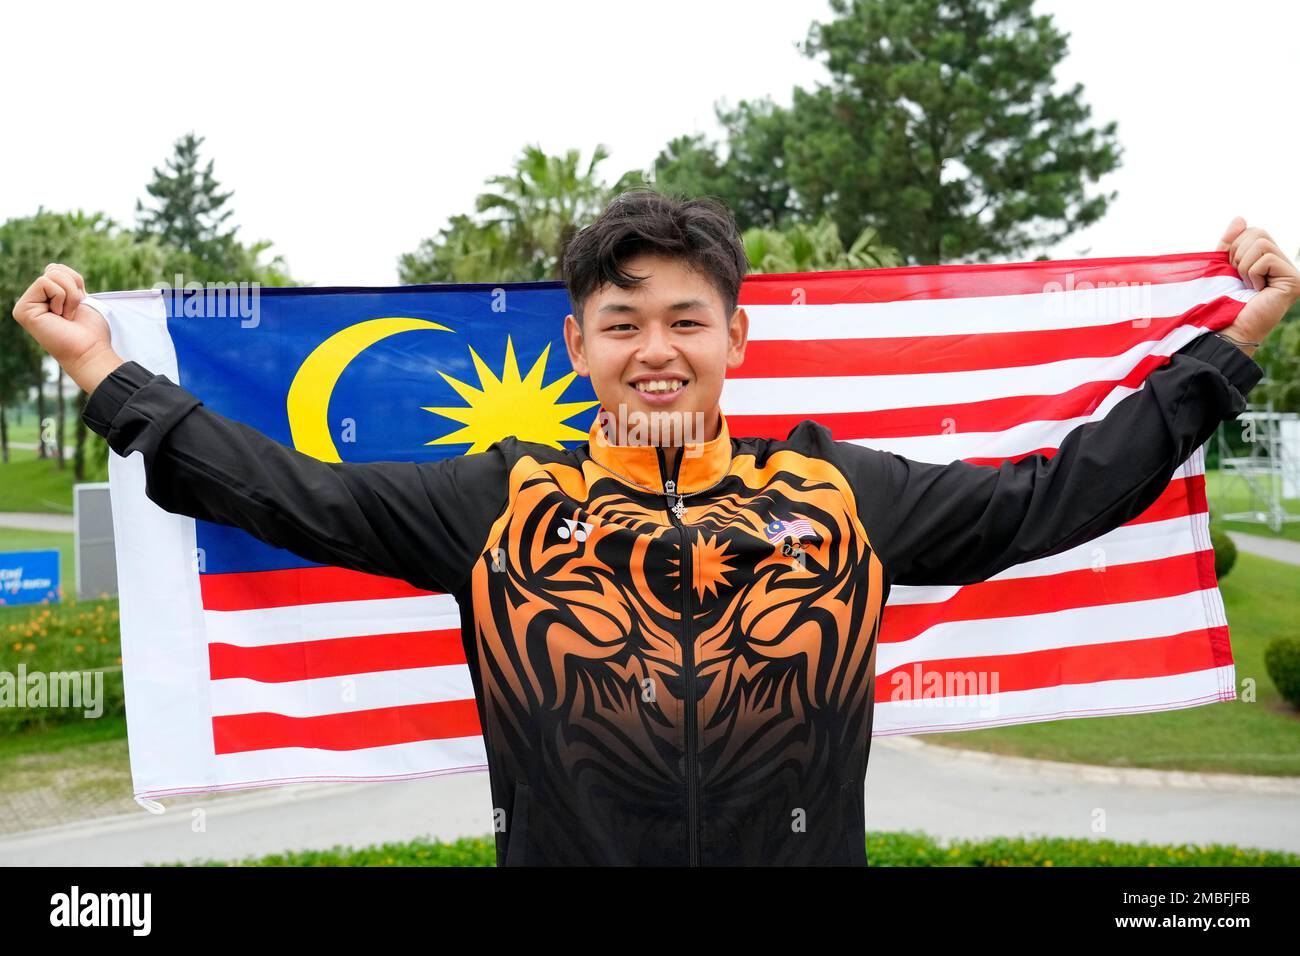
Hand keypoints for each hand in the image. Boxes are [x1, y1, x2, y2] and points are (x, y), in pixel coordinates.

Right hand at [10, 263, 122, 392]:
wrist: (90, 351)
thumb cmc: (90, 330)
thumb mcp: (79, 296)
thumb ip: (64, 281)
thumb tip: (52, 266)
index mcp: (45, 297)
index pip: (56, 268)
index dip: (76, 281)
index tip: (79, 303)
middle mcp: (33, 300)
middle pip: (53, 268)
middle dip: (73, 286)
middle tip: (73, 311)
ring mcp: (25, 305)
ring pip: (51, 273)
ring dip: (70, 294)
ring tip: (67, 315)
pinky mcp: (22, 309)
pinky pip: (45, 282)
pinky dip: (61, 298)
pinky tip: (60, 316)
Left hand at [1215, 217, 1299, 354]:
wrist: (1225, 328)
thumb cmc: (1221, 300)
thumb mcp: (1221, 266)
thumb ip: (1230, 243)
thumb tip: (1240, 217)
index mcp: (1266, 259)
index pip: (1251, 231)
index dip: (1233, 246)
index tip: (1231, 270)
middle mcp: (1282, 263)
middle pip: (1258, 232)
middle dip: (1238, 254)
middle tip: (1238, 278)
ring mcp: (1291, 272)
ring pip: (1262, 243)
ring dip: (1243, 265)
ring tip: (1247, 285)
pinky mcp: (1294, 280)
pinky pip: (1266, 258)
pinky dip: (1252, 273)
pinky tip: (1256, 290)